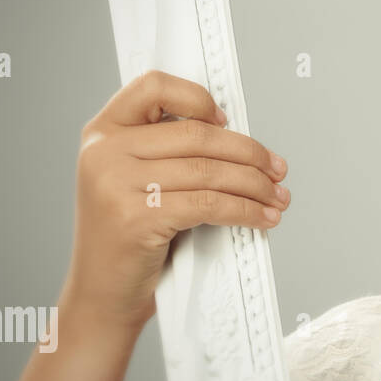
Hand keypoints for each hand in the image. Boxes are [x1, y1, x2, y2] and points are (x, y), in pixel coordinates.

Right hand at [65, 71, 290, 331]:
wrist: (103, 294)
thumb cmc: (129, 236)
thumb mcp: (134, 180)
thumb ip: (168, 151)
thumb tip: (241, 140)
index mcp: (103, 131)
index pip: (154, 86)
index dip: (197, 98)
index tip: (228, 122)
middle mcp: (104, 151)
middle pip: (198, 135)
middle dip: (250, 154)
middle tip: (277, 170)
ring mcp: (116, 183)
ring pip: (210, 171)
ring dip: (256, 185)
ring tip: (278, 197)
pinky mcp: (136, 217)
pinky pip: (210, 204)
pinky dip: (246, 211)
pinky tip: (263, 218)